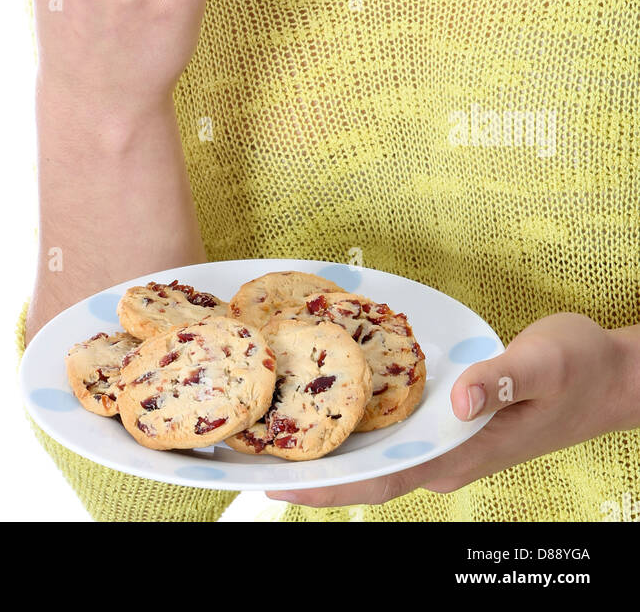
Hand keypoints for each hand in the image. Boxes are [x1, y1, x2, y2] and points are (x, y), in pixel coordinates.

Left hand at [265, 312, 636, 507]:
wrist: (607, 373)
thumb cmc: (577, 367)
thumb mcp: (543, 363)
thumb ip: (502, 379)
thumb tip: (460, 399)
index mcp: (461, 453)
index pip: (381, 481)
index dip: (327, 486)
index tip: (273, 485)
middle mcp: (444, 455)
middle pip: (364, 474)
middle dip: (307, 469)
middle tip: (244, 453)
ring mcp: (444, 441)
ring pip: (373, 453)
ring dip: (324, 444)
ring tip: (266, 428)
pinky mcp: (446, 421)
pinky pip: (389, 429)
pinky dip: (352, 419)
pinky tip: (322, 396)